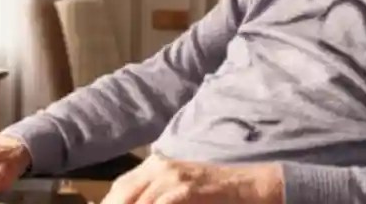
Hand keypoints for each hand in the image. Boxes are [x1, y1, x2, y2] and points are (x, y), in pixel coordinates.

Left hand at [101, 155, 282, 203]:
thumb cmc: (212, 194)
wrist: (246, 185)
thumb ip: (154, 197)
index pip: (119, 188)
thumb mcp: (178, 191)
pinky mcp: (188, 187)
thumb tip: (122, 203)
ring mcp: (173, 175)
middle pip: (123, 194)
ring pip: (139, 201)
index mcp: (154, 166)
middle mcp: (159, 166)